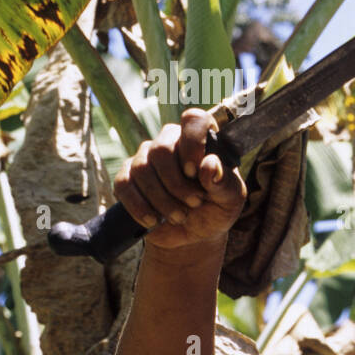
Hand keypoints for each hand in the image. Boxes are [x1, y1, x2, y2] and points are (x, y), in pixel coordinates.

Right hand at [112, 108, 246, 249]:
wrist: (195, 234)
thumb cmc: (217, 209)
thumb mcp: (230, 199)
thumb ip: (224, 181)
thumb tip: (210, 163)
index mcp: (201, 140)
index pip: (194, 120)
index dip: (192, 142)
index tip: (195, 172)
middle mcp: (171, 142)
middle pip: (161, 149)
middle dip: (177, 184)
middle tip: (194, 203)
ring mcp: (146, 158)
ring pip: (142, 169)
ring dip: (162, 200)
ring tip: (179, 217)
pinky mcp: (127, 177)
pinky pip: (124, 184)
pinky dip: (140, 206)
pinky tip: (154, 220)